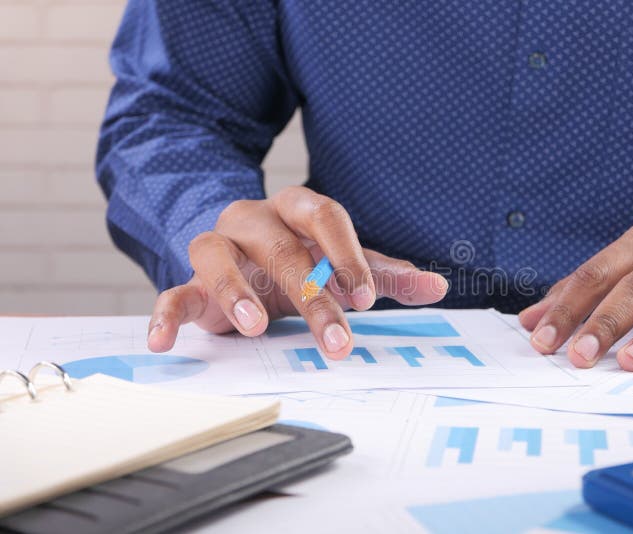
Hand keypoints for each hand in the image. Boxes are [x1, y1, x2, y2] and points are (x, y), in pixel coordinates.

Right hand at [148, 187, 447, 358]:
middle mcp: (255, 221)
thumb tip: (438, 286)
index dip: (345, 254)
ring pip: (216, 255)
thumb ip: (386, 274)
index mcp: (297, 210)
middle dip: (311, 295)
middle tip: (337, 340)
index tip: (365, 297)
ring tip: (255, 326)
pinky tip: (164, 342)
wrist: (240, 251)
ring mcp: (218, 248)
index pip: (324, 217)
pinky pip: (171, 291)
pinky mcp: (189, 281)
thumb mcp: (343, 264)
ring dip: (234, 290)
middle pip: (281, 248)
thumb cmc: (300, 257)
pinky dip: (166, 315)